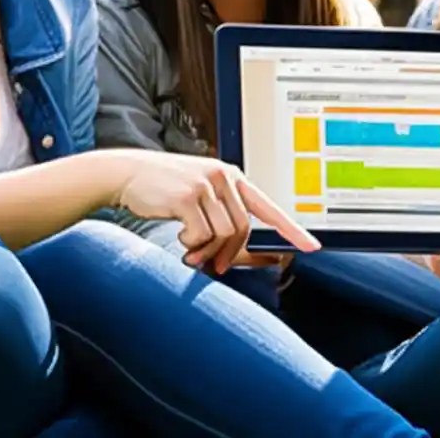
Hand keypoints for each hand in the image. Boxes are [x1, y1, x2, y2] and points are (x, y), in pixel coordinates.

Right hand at [108, 151, 319, 273]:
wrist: (126, 174)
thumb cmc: (164, 190)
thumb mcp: (199, 195)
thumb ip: (221, 215)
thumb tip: (239, 254)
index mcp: (232, 177)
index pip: (269, 207)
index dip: (292, 230)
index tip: (312, 246)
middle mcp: (223, 177)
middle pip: (242, 229)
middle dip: (229, 253)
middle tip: (213, 265)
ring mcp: (206, 184)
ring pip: (223, 233)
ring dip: (206, 250)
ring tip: (190, 251)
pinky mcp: (188, 195)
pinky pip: (201, 234)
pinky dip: (190, 244)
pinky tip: (178, 235)